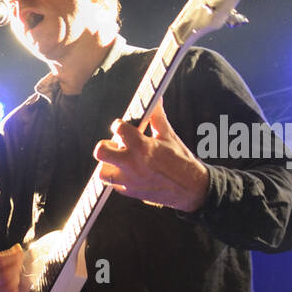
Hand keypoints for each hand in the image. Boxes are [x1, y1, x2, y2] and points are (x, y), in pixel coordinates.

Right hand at [0, 243, 28, 291]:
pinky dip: (16, 290)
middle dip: (16, 268)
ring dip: (17, 279)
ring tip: (16, 274)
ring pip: (9, 287)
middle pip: (5, 276)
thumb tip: (17, 249)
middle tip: (19, 264)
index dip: (12, 256)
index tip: (19, 253)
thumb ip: (1, 255)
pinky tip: (15, 285)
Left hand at [93, 101, 208, 211]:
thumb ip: (157, 117)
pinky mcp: (129, 192)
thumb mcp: (169, 136)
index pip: (118, 129)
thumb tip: (155, 99)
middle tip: (117, 145)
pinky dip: (117, 176)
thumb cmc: (181, 160)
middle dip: (106, 145)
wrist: (190, 189)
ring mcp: (128, 180)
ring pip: (101, 171)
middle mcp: (132, 164)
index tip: (122, 126)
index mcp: (142, 146)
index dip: (119, 125)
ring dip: (108, 163)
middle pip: (101, 151)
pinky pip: (112, 183)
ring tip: (120, 160)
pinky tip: (127, 171)